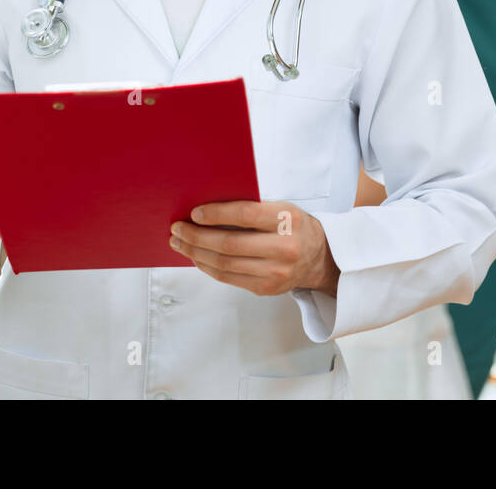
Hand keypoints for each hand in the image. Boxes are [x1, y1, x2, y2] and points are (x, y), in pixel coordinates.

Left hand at [168, 201, 339, 296]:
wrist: (318, 257)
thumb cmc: (292, 225)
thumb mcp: (281, 207)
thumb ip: (252, 206)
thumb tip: (206, 208)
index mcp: (287, 219)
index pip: (245, 215)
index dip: (216, 214)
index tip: (194, 213)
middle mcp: (284, 248)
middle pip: (230, 244)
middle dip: (197, 237)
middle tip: (177, 229)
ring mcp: (275, 272)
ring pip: (225, 265)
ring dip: (196, 253)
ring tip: (179, 243)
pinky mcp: (266, 288)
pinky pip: (228, 278)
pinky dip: (207, 267)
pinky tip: (196, 257)